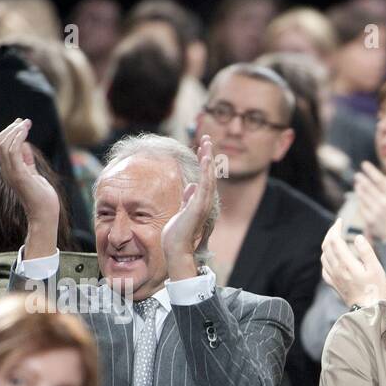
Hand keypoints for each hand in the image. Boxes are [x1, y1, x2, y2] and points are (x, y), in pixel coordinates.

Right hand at [0, 118, 61, 258]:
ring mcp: (11, 173)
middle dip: (10, 129)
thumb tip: (24, 145)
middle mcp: (6, 170)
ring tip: (26, 124)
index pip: (1, 146)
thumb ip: (27, 161)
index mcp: (9, 170)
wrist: (45, 215)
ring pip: (3, 144)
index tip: (22, 124)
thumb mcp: (34, 175)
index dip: (9, 133)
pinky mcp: (19, 175)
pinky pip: (13, 151)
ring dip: (15, 131)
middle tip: (24, 121)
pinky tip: (26, 132)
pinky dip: (18, 138)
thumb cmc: (42, 198)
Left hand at [160, 133, 215, 279]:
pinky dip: (206, 171)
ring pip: (209, 177)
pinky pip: (205, 186)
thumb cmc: (176, 233)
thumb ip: (187, 198)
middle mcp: (204, 201)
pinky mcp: (199, 207)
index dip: (205, 162)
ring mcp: (203, 204)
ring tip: (207, 142)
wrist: (175, 248)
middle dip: (208, 155)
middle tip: (206, 138)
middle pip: (209, 174)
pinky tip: (206, 158)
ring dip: (208, 158)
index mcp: (200, 201)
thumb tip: (190, 186)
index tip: (203, 147)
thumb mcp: (181, 211)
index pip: (205, 178)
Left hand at [320, 218, 385, 305]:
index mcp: (346, 264)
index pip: (334, 240)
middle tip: (337, 225)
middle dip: (330, 233)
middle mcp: (336, 269)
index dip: (336, 228)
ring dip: (327, 244)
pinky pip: (324, 268)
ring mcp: (333, 277)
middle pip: (326, 246)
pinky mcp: (334, 284)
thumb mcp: (376, 268)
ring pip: (323, 256)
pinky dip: (326, 258)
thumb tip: (358, 237)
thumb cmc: (375, 288)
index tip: (341, 220)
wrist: (369, 309)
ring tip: (335, 238)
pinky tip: (331, 257)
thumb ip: (366, 251)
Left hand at [353, 162, 385, 242]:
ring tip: (357, 183)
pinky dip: (360, 199)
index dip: (371, 171)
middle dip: (362, 179)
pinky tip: (359, 194)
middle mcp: (385, 203)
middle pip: (369, 187)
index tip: (364, 164)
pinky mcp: (370, 220)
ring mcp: (376, 212)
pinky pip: (362, 207)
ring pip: (364, 196)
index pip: (380, 180)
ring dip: (359, 188)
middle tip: (358, 174)